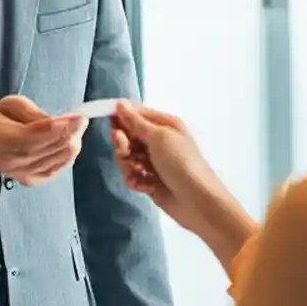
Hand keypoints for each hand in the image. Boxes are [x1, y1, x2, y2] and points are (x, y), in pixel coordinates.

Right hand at [0, 95, 88, 186]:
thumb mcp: (8, 104)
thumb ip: (32, 112)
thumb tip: (57, 121)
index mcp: (1, 138)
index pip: (35, 136)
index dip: (60, 127)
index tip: (78, 117)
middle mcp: (11, 160)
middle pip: (48, 149)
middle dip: (70, 134)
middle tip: (82, 120)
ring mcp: (21, 174)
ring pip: (54, 162)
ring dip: (70, 145)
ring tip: (77, 130)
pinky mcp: (28, 180)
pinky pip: (53, 171)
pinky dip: (66, 159)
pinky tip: (71, 146)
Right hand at [111, 102, 257, 267]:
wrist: (197, 202)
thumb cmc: (180, 163)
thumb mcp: (158, 138)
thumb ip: (136, 122)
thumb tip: (120, 103)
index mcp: (164, 125)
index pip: (136, 114)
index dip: (121, 118)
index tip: (110, 125)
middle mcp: (158, 141)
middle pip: (127, 136)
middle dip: (123, 145)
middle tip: (126, 152)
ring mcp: (153, 161)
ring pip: (126, 157)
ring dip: (128, 165)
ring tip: (139, 172)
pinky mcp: (149, 180)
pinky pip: (131, 175)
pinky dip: (135, 180)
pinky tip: (145, 186)